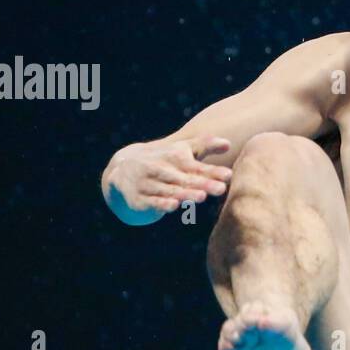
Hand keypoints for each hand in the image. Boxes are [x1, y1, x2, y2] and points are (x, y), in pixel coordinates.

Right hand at [104, 136, 232, 224]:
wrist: (121, 169)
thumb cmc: (162, 160)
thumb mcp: (180, 150)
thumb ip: (204, 145)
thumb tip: (229, 143)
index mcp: (173, 157)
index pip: (196, 166)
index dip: (212, 171)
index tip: (229, 175)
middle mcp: (160, 169)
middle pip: (184, 179)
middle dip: (203, 184)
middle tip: (221, 188)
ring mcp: (148, 184)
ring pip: (169, 190)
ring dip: (185, 194)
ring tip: (201, 197)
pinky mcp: (138, 199)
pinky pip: (150, 201)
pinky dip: (161, 204)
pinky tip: (173, 206)